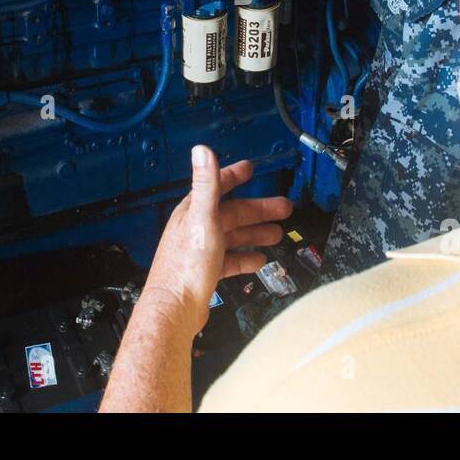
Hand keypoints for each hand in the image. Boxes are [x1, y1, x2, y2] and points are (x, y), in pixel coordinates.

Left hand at [138, 145, 292, 336]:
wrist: (175, 309)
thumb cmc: (185, 266)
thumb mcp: (201, 218)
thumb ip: (205, 184)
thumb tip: (201, 150)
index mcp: (193, 212)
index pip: (216, 186)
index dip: (233, 176)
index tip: (249, 169)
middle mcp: (195, 228)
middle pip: (232, 213)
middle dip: (258, 210)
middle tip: (283, 208)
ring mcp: (200, 251)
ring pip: (233, 237)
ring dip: (255, 234)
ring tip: (277, 234)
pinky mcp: (205, 271)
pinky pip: (230, 260)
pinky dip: (245, 258)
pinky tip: (258, 261)